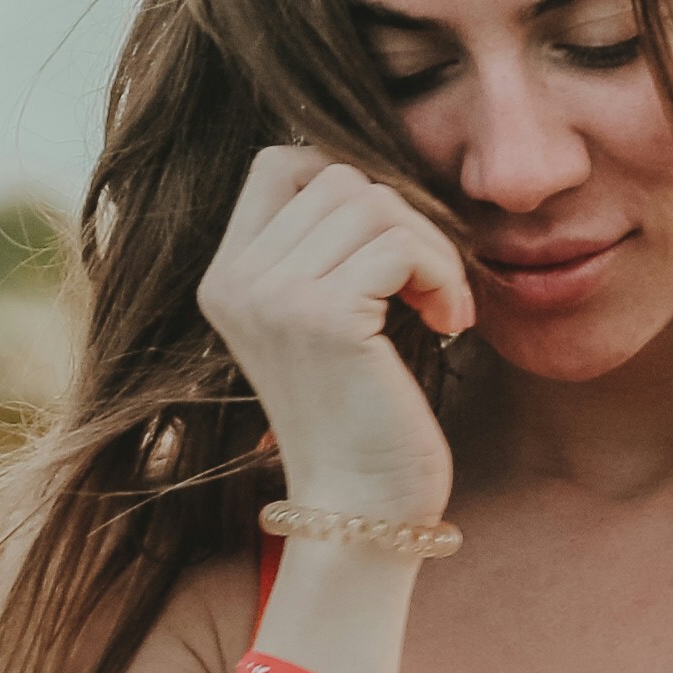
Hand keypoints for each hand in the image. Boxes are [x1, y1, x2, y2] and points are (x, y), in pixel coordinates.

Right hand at [196, 146, 472, 529]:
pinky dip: (441, 277)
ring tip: (438, 309)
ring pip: (376, 205)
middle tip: (427, 286)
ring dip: (430, 250)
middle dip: (404, 222)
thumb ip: (325, 250)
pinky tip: (446, 326)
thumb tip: (378, 176)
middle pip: (340, 178)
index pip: (279, 163)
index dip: (347, 182)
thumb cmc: (361, 417)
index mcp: (226, 277)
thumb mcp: (323, 320)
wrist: (359, 510)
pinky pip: (401, 246)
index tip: (387, 246)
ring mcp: (274, 296)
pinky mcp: (324, 317)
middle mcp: (237, 280)